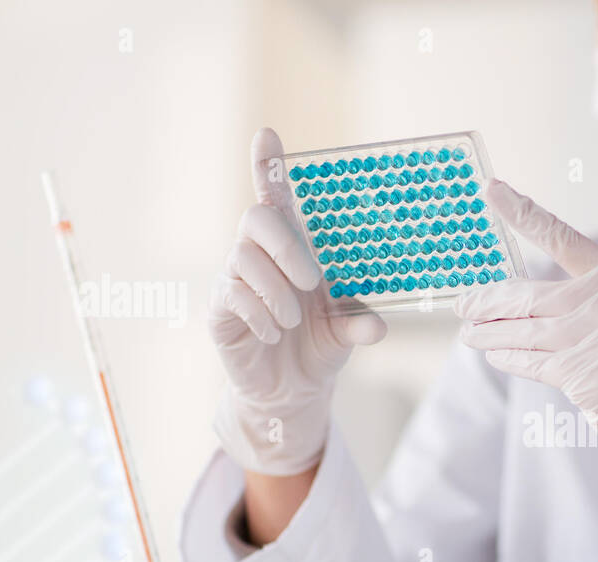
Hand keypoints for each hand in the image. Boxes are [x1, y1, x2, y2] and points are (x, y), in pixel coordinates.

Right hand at [209, 127, 386, 474]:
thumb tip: (377, 326)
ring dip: (275, 289)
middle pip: (255, 218)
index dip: (268, 164)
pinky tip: (274, 333)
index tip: (268, 134)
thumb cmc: (318, 347)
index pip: (275, 196)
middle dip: (285, 244)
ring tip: (294, 320)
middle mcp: (260, 255)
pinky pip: (232, 295)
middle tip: (312, 279)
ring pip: (242, 257)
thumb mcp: (347, 333)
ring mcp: (235, 279)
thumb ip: (360, 322)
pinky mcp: (220, 308)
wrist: (292, 392)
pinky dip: (259, 314)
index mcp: (292, 248)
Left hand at [454, 180, 597, 479]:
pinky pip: (532, 362)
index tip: (492, 190)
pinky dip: (508, 358)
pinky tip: (494, 355)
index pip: (563, 238)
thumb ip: (578, 306)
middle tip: (461, 305)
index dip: (524, 214)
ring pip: (524, 333)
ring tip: (468, 333)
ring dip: (488, 334)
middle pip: (530, 296)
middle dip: (488, 302)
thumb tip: (511, 303)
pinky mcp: (586, 373)